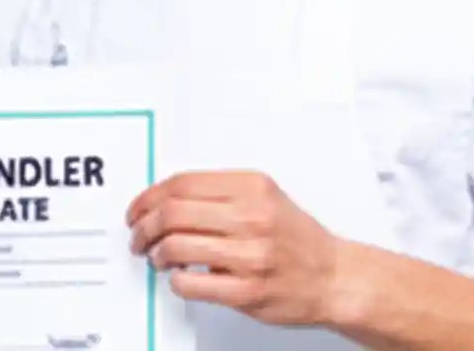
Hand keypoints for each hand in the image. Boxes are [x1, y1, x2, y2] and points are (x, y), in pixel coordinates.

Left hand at [126, 171, 341, 326]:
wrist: (334, 277)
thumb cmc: (298, 239)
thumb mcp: (266, 197)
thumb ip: (222, 193)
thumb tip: (167, 198)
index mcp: (252, 187)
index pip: (182, 183)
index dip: (149, 197)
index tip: (139, 208)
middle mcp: (252, 217)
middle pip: (173, 212)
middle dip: (144, 225)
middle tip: (139, 234)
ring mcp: (250, 255)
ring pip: (176, 246)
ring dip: (155, 253)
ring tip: (158, 257)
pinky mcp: (247, 290)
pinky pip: (190, 283)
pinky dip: (175, 280)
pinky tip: (180, 277)